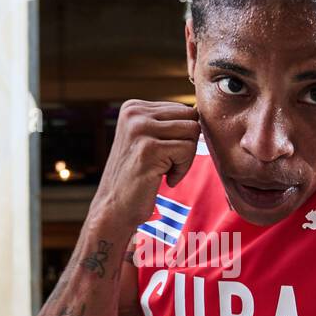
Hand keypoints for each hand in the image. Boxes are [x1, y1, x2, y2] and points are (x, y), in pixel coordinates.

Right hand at [89, 99, 200, 230]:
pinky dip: (181, 170)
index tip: (163, 154)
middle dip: (187, 144)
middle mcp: (134, 113)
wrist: (115, 208)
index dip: (182, 137)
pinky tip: (164, 179)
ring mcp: (139, 129)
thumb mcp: (149, 140)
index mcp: (133, 107)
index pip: (183, 109)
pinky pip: (187, 150)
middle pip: (190, 117)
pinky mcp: (148, 148)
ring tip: (165, 170)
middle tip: (167, 164)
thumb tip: (200, 110)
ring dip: (185, 158)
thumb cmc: (137, 177)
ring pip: (192, 132)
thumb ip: (169, 123)